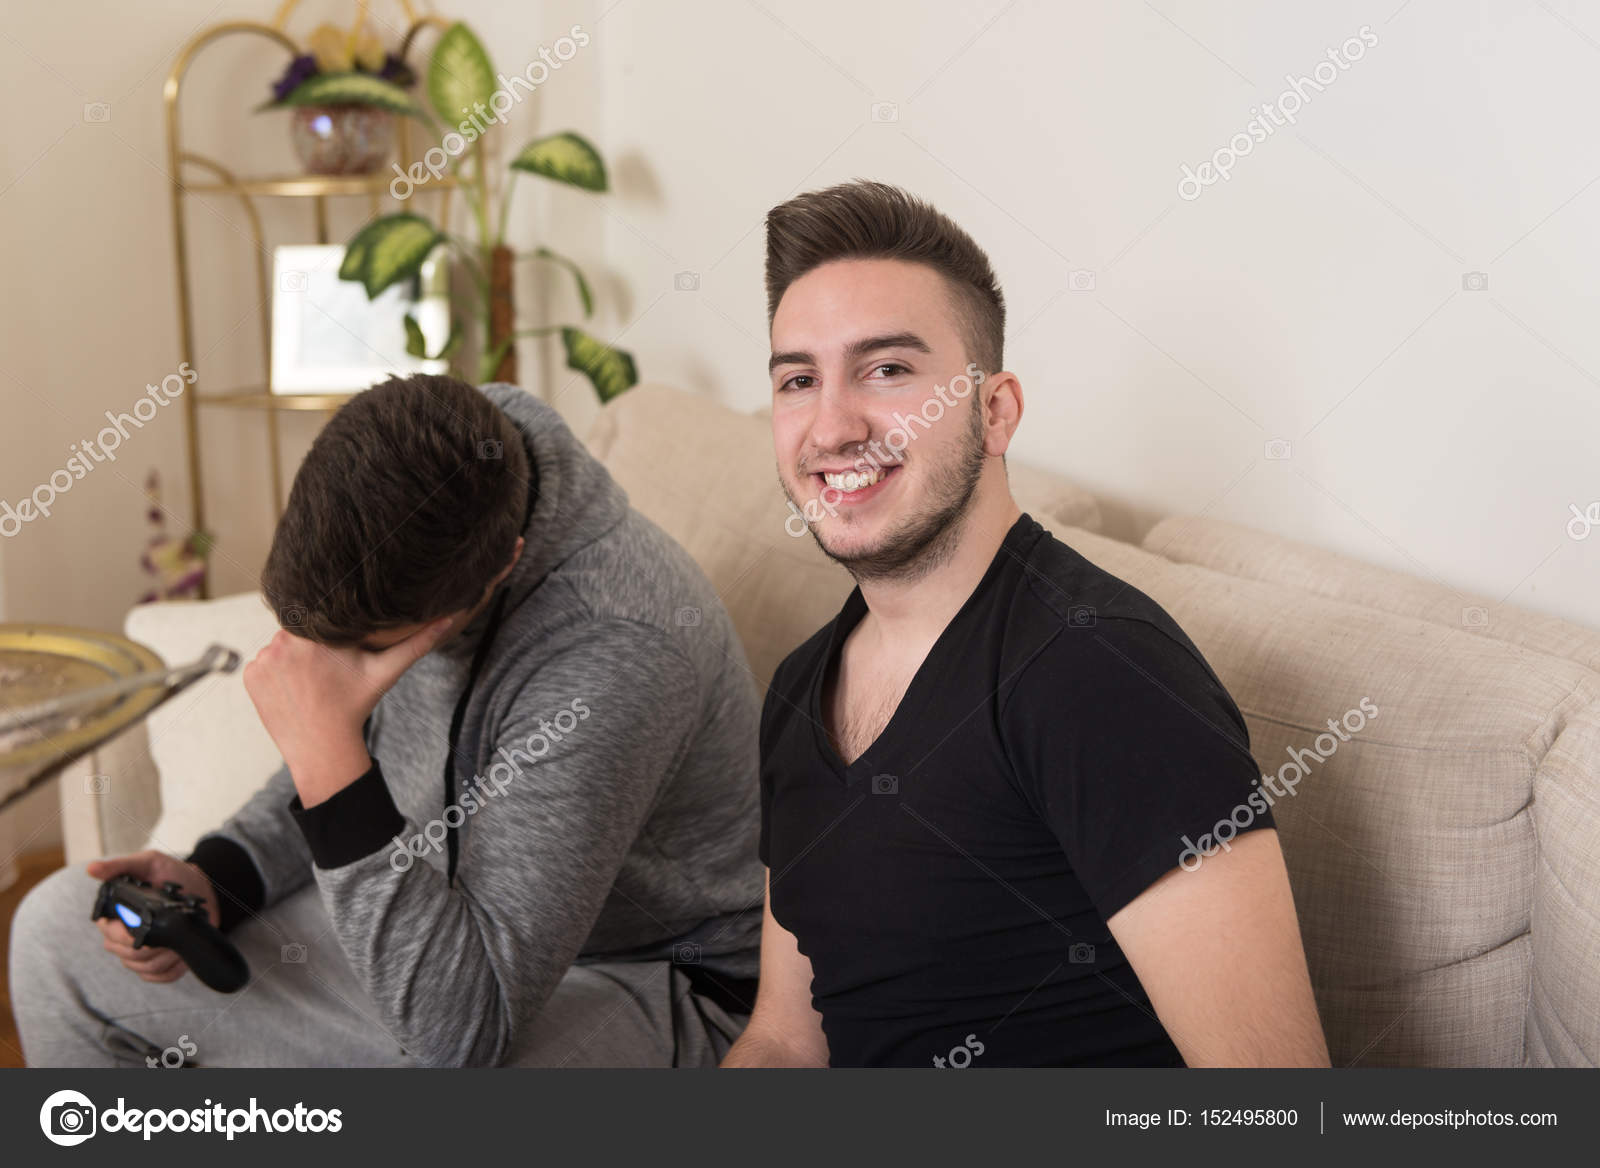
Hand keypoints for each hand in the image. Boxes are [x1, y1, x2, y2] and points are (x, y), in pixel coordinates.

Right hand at [86, 851, 218, 983]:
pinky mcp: (158, 963)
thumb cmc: (172, 873)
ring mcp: (139, 953)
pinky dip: (172, 969)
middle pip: (128, 956)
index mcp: (114, 916)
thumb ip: (119, 866)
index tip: (146, 925)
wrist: (201, 888)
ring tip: (179, 938)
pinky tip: (181, 954)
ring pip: (144, 968)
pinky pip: (158, 977)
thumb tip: (92, 869)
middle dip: (152, 945)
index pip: (110, 936)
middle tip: (171, 930)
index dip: (126, 935)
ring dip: (165, 956)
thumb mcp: (148, 863)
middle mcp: (122, 938)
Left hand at [243, 616, 458, 806]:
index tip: (339, 648)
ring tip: (311, 679)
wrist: (322, 748)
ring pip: (280, 645)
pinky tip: (294, 688)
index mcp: (315, 635)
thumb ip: (416, 642)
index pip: (320, 616)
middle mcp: (282, 642)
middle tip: (327, 669)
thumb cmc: (356, 706)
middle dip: (312, 643)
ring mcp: (262, 660)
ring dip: (292, 657)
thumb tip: (449, 617)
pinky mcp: (250, 676)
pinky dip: (275, 672)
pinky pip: (263, 663)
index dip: (331, 631)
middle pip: (298, 629)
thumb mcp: (386, 670)